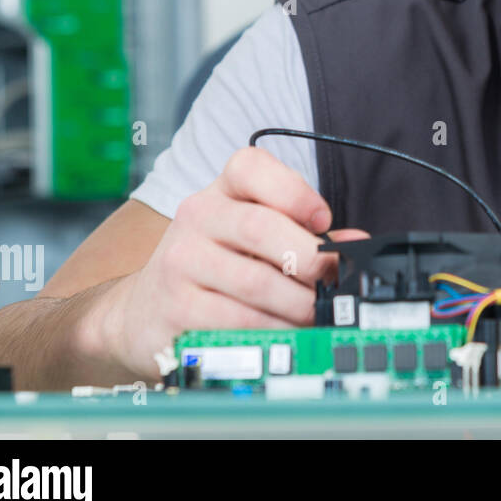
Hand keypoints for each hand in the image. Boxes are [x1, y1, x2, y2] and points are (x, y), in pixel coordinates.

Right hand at [93, 146, 366, 380]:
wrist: (143, 310)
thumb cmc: (215, 265)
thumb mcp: (253, 237)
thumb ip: (305, 234)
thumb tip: (356, 244)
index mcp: (222, 191)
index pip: (251, 167)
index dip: (294, 191)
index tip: (323, 220)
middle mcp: (196, 217)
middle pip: (260, 228)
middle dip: (309, 259)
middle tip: (334, 280)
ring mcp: (180, 262)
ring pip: (254, 283)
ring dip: (298, 304)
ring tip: (317, 313)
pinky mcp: (175, 309)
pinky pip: (237, 322)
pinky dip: (274, 330)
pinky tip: (287, 332)